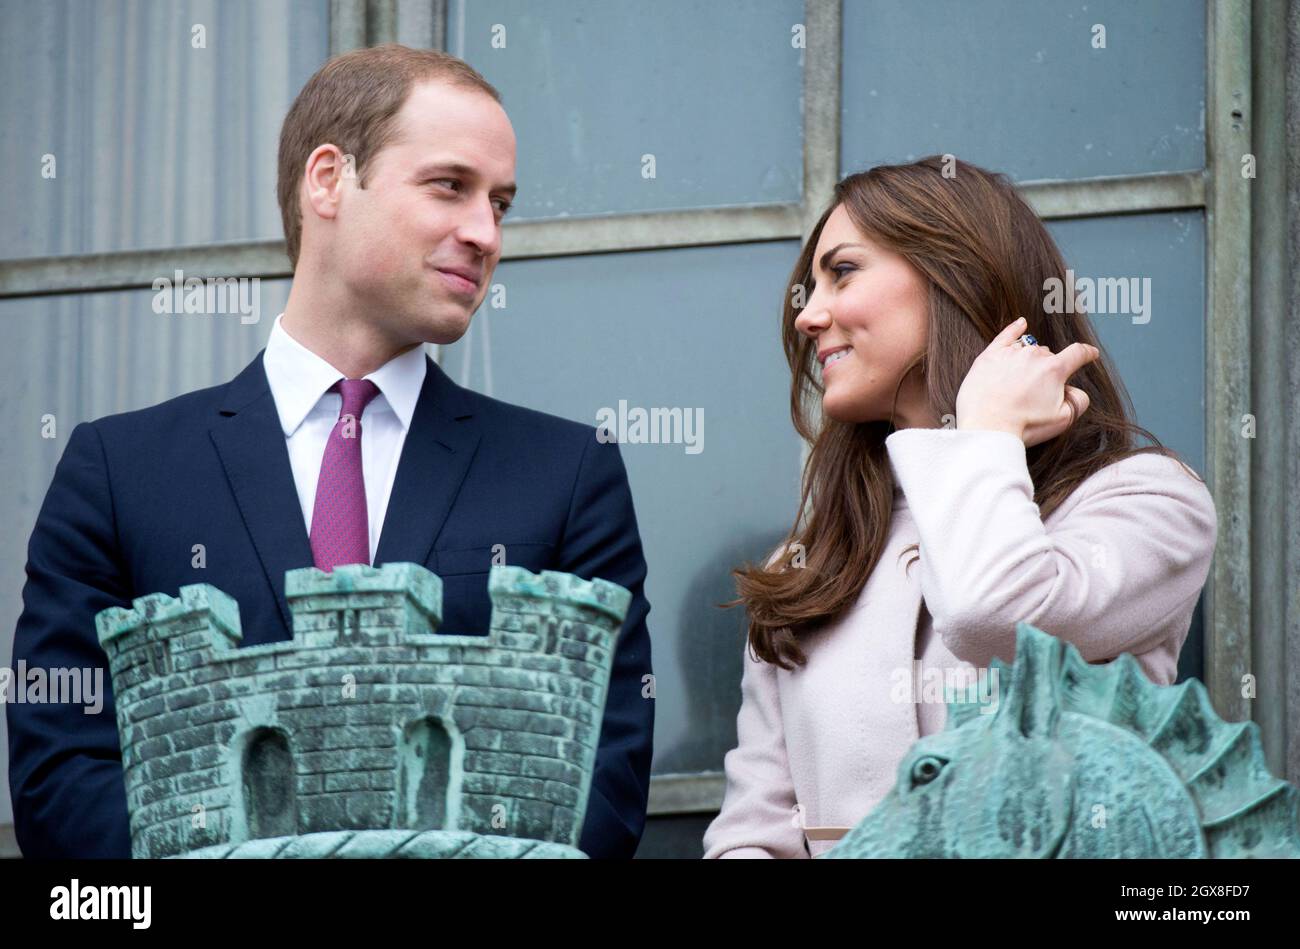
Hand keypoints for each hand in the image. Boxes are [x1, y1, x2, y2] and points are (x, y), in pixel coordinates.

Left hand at [954, 317, 1099, 446]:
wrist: (987, 427)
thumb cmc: (1024, 425)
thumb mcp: (1063, 419)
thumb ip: (1078, 400)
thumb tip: (1073, 390)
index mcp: (1054, 369)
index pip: (1077, 353)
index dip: (1086, 353)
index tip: (1090, 354)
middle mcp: (1033, 356)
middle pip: (1048, 355)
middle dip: (1049, 369)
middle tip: (1038, 392)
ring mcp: (1010, 353)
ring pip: (1028, 349)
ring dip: (1031, 359)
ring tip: (1023, 379)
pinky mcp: (989, 356)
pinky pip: (1005, 336)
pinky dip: (1015, 329)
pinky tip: (1021, 324)